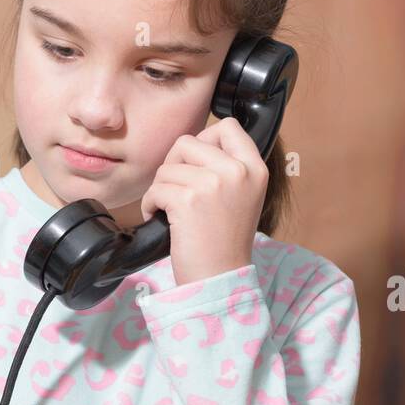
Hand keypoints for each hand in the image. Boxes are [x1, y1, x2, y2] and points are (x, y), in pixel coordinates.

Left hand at [140, 116, 268, 287]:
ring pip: (167, 167)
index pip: (228, 127)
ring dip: (160, 189)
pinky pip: (155, 188)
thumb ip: (228, 168)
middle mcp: (237, 171)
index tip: (195, 163)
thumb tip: (196, 143)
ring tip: (169, 211)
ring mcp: (213, 183)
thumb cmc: (224, 242)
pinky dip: (150, 204)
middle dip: (173, 166)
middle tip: (175, 190)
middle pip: (188, 142)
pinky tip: (159, 219)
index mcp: (254, 168)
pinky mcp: (188, 200)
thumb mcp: (242, 197)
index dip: (203, 140)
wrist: (220, 277)